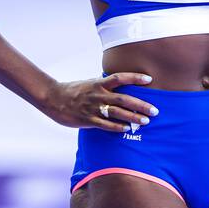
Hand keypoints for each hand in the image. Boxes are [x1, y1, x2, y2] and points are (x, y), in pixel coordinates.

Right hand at [44, 73, 159, 131]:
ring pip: (117, 112)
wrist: (54, 98)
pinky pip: (105, 124)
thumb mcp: (91, 83)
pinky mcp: (87, 119)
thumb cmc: (75, 90)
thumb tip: (121, 84)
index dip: (135, 78)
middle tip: (155, 110)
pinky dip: (117, 127)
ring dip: (132, 117)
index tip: (149, 80)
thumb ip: (105, 85)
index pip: (120, 78)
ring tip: (145, 121)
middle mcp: (98, 94)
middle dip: (140, 104)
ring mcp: (93, 107)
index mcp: (99, 83)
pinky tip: (126, 129)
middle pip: (124, 98)